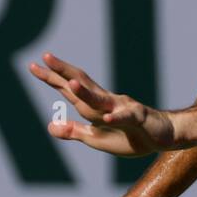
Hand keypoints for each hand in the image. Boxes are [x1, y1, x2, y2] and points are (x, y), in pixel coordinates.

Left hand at [29, 52, 176, 157]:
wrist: (164, 137)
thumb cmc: (131, 136)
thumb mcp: (97, 138)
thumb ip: (75, 131)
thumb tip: (50, 126)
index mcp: (96, 106)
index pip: (71, 90)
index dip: (52, 78)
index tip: (33, 66)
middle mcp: (108, 101)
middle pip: (83, 84)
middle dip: (64, 72)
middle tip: (46, 58)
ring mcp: (123, 108)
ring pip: (102, 100)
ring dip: (86, 92)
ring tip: (69, 82)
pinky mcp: (139, 119)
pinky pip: (126, 118)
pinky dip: (116, 118)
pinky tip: (105, 118)